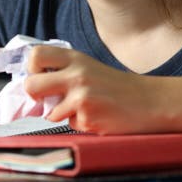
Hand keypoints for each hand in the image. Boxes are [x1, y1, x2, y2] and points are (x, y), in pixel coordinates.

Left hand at [23, 46, 164, 133]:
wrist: (149, 101)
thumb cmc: (116, 86)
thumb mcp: (88, 67)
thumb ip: (64, 71)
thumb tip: (33, 85)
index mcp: (75, 58)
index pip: (36, 55)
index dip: (31, 68)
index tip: (39, 76)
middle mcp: (76, 75)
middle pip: (32, 85)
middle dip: (35, 96)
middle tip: (46, 98)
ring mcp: (81, 97)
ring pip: (50, 113)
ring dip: (63, 115)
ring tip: (85, 108)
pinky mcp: (87, 118)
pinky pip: (71, 125)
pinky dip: (81, 124)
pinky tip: (97, 116)